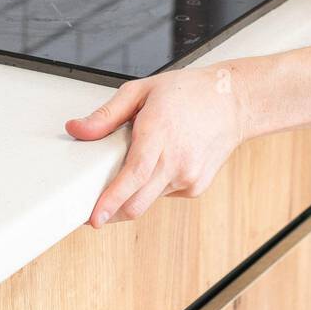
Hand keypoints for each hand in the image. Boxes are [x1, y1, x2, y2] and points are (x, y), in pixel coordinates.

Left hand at [65, 67, 245, 226]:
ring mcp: (189, 176)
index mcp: (160, 133)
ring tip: (142, 163)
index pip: (133, 175)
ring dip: (135, 193)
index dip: (111, 200)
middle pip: (137, 202)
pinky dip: (155, 186)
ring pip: (149, 201)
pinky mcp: (196, 186)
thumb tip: (77, 129)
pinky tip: (164, 163)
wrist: (233, 102)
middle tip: (96, 209)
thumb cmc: (190, 93)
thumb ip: (106, 114)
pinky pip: (165, 195)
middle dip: (113, 211)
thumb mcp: (142, 91)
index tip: (95, 217)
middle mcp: (176, 159)